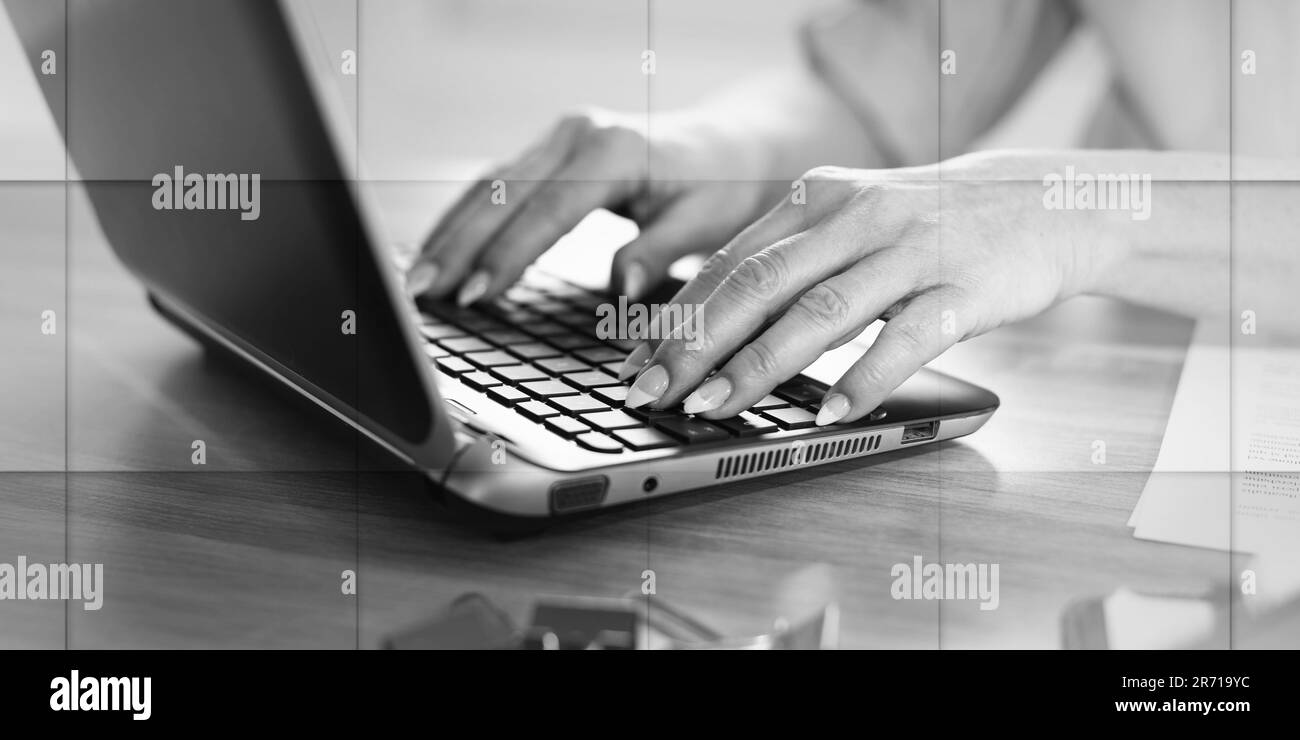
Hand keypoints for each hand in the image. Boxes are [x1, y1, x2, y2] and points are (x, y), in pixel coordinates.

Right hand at [405, 107, 780, 305]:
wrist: (733, 146)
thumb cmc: (723, 187)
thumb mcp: (705, 222)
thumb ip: (659, 251)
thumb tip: (621, 288)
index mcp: (615, 150)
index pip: (549, 209)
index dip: (508, 255)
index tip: (474, 295)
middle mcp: (579, 134)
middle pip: (503, 192)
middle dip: (458, 245)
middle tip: (422, 294)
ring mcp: (562, 136)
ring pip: (491, 185)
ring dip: (451, 232)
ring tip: (417, 280)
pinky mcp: (554, 149)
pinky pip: (499, 183)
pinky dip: (467, 218)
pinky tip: (442, 249)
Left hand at [618, 153, 1104, 423]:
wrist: (1041, 202)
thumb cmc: (926, 228)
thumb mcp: (850, 225)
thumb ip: (789, 265)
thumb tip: (709, 331)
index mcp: (817, 200)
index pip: (729, 262)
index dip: (676, 316)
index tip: (634, 364)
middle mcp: (855, 217)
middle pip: (758, 284)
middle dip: (695, 344)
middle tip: (651, 393)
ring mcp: (910, 250)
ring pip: (821, 311)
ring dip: (760, 365)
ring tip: (715, 409)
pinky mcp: (964, 288)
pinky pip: (907, 339)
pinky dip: (865, 378)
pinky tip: (831, 416)